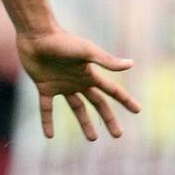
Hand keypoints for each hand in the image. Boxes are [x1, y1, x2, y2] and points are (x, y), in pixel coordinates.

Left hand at [17, 27, 140, 140]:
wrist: (36, 35)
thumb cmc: (62, 41)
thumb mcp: (86, 52)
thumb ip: (107, 61)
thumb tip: (131, 64)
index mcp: (90, 74)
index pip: (112, 90)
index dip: (125, 100)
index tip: (138, 110)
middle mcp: (78, 81)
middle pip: (98, 103)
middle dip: (109, 118)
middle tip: (118, 135)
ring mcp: (61, 85)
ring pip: (76, 108)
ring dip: (85, 123)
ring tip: (93, 139)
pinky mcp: (44, 87)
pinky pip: (47, 108)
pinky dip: (47, 121)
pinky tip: (49, 136)